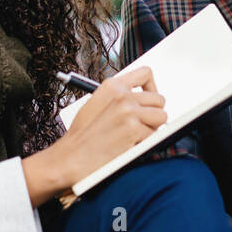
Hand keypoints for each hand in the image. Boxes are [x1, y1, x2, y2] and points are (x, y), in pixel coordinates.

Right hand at [21, 66, 166, 206]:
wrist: (70, 157)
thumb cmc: (82, 136)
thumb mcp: (96, 104)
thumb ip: (119, 97)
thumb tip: (144, 101)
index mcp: (112, 86)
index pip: (146, 74)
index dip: (152, 88)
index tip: (149, 100)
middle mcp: (122, 95)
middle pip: (159, 100)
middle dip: (153, 115)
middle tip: (140, 126)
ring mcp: (129, 112)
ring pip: (161, 117)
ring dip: (152, 129)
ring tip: (133, 137)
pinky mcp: (134, 130)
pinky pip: (154, 136)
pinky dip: (145, 144)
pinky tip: (127, 147)